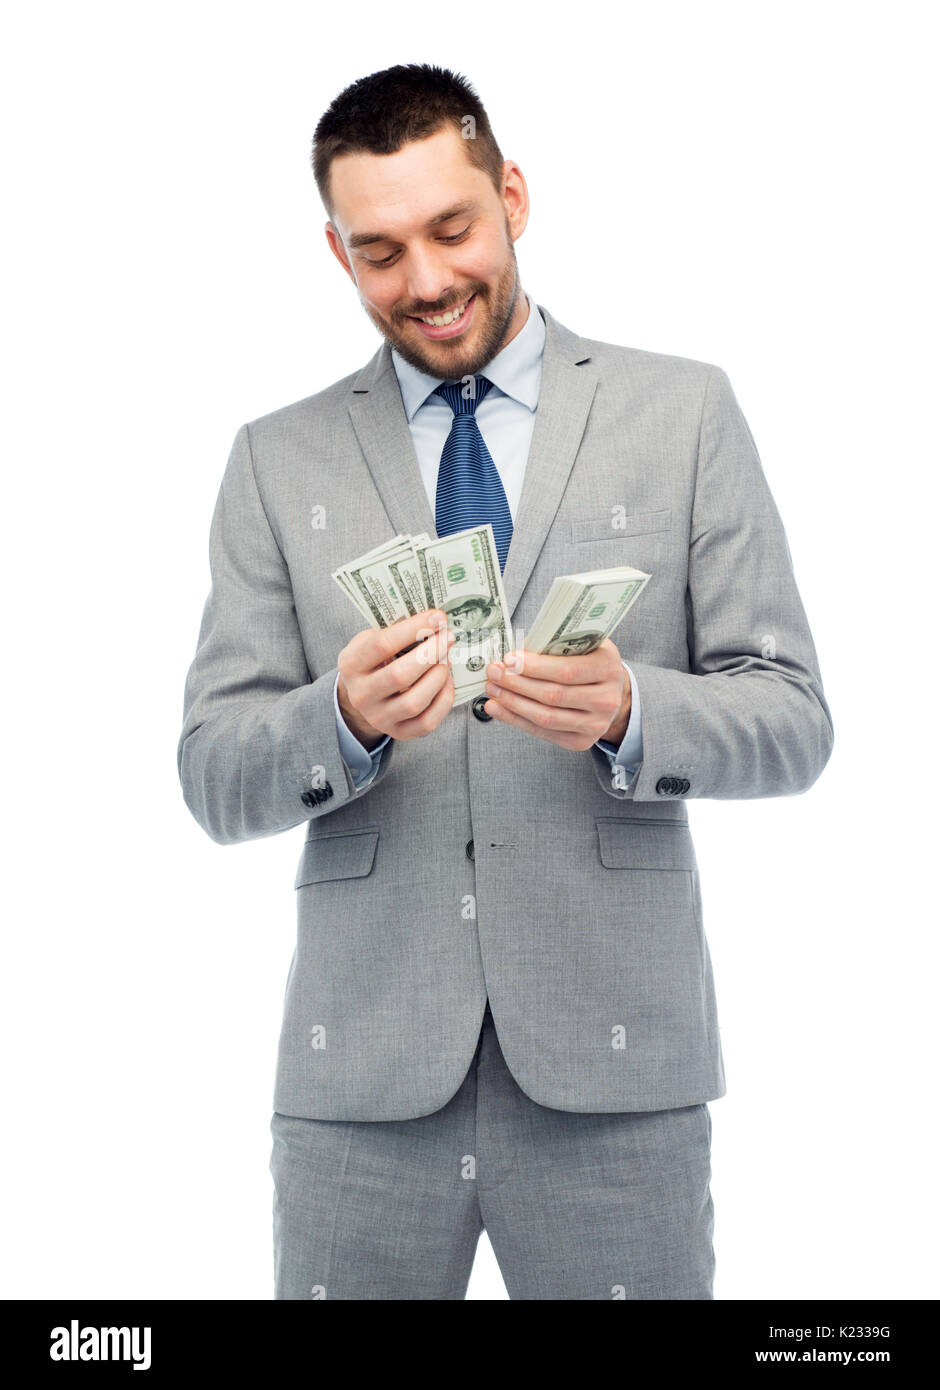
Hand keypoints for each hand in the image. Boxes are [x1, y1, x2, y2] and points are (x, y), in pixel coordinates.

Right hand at [337, 609, 455, 747]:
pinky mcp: (399, 732)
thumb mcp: (369, 641)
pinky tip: (446, 681)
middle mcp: (362, 695)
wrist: (362, 695)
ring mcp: (380, 717)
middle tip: (448, 637)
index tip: (436, 617)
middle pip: (400, 675)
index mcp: (351, 665)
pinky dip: (443, 699)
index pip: (382, 644)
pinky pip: (427, 721)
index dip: (413, 628)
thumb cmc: (373, 661)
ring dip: (438, 676)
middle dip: (431, 653)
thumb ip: (394, 630)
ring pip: (415, 701)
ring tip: (446, 659)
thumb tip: (433, 622)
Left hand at [482, 638, 629, 751]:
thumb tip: (515, 654)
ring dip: (512, 703)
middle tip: (494, 672)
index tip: (509, 660)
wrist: (611, 692)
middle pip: (553, 695)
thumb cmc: (591, 662)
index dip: (534, 667)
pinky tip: (500, 708)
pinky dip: (516, 720)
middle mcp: (606, 700)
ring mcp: (596, 724)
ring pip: (545, 717)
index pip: (567, 671)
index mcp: (608, 668)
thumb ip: (555, 645)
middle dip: (516, 683)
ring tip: (493, 689)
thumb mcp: (582, 643)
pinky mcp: (582, 741)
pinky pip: (543, 732)